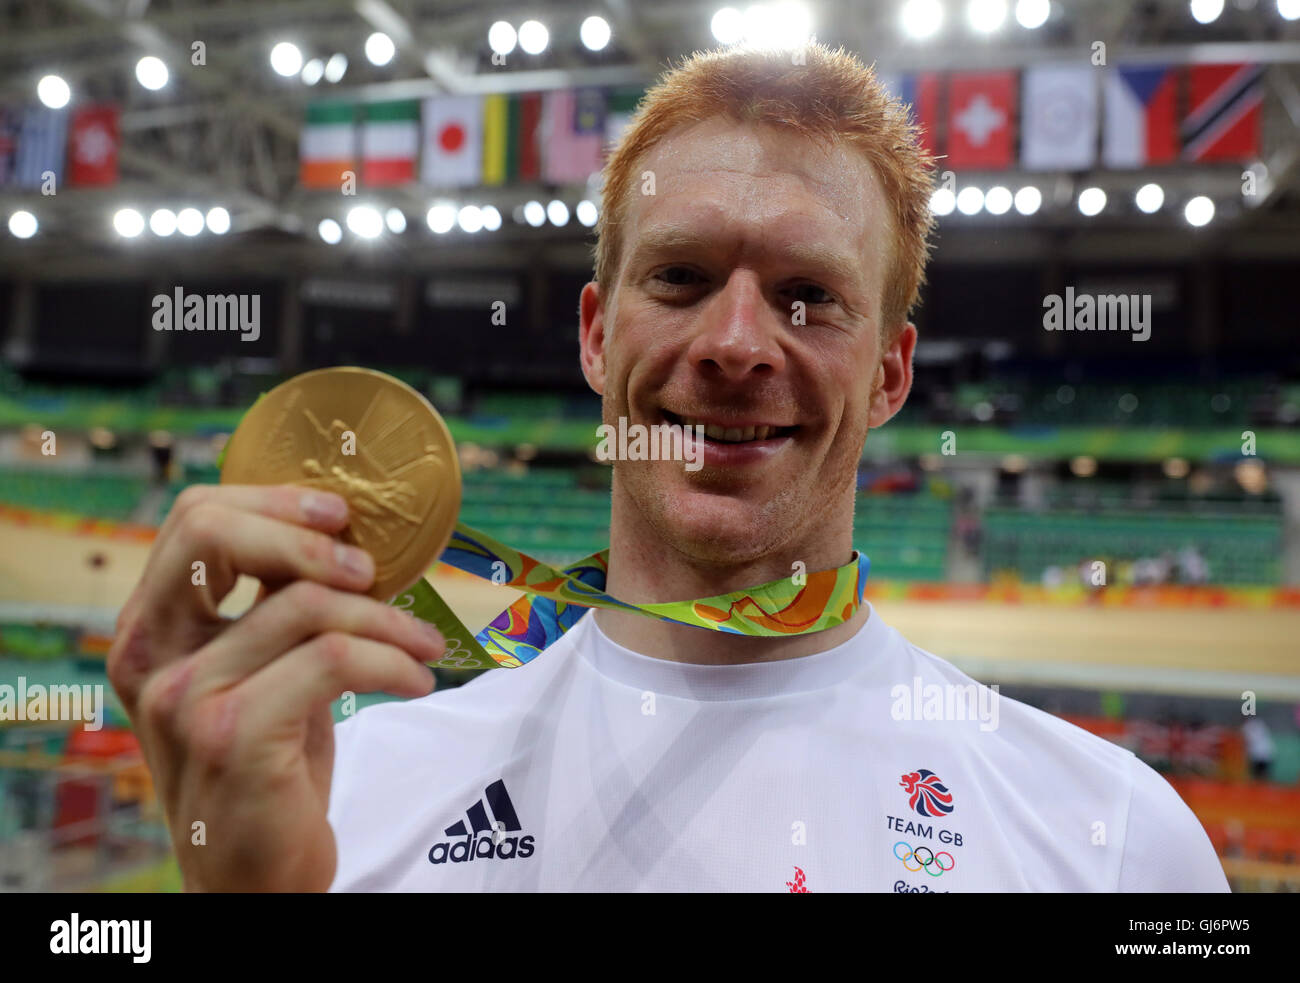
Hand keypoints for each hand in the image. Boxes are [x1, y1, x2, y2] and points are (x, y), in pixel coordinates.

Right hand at [107, 484, 444, 890]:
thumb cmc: (267, 767)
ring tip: (424, 646)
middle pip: (214, 534)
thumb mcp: (259, 673)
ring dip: (387, 619)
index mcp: (150, 630)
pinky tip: (417, 681)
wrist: (254, 876)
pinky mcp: (232, 734)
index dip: (273, 500)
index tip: (341, 516)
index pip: (192, 520)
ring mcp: (185, 695)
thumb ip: (273, 608)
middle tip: (376, 572)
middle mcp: (150, 656)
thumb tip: (342, 536)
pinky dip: (393, 661)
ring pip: (305, 604)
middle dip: (311, 537)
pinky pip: (335, 659)